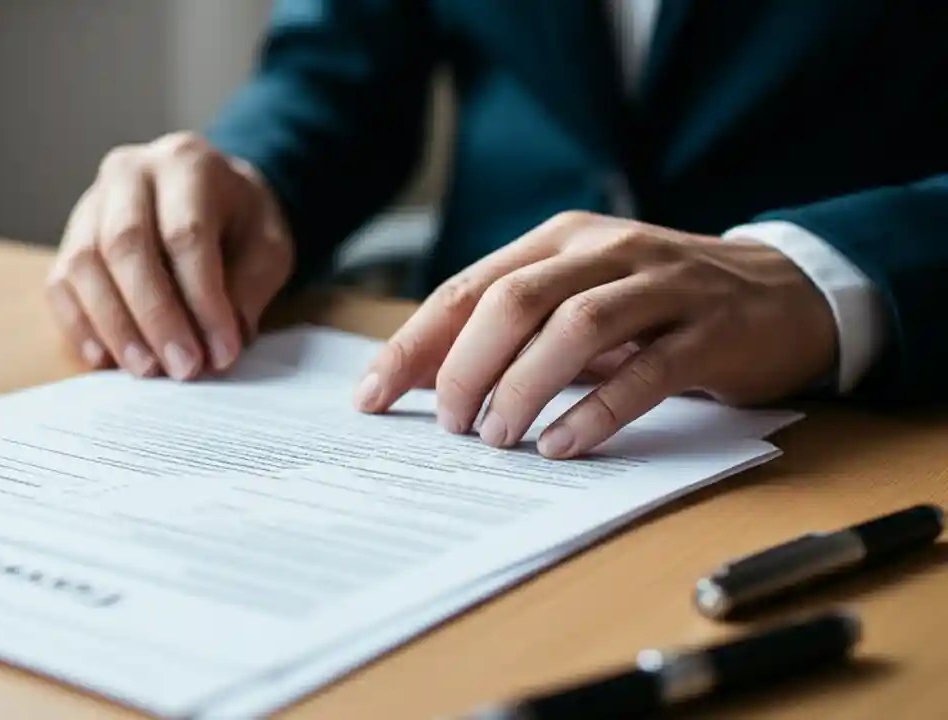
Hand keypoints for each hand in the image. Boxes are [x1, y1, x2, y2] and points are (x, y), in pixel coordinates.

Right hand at [47, 132, 293, 378]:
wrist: (212, 194)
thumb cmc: (242, 222)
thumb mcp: (267, 246)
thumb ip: (248, 290)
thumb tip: (217, 348)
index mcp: (186, 162)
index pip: (185, 234)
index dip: (202, 300)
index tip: (221, 351)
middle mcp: (129, 172)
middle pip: (126, 245)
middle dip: (155, 317)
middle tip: (182, 368)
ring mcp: (91, 203)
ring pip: (84, 265)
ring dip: (115, 327)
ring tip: (148, 370)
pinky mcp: (70, 237)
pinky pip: (60, 284)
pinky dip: (80, 326)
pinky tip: (106, 360)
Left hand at [354, 211, 835, 457]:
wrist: (783, 290)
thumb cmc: (658, 305)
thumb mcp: (579, 301)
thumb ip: (514, 331)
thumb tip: (428, 382)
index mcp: (559, 241)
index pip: (466, 288)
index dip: (413, 344)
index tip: (371, 397)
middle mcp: (604, 251)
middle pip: (512, 301)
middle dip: (465, 367)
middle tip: (450, 424)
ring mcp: (661, 286)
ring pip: (574, 327)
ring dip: (524, 386)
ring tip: (499, 438)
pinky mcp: (710, 329)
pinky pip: (646, 371)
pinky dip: (596, 411)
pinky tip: (562, 445)